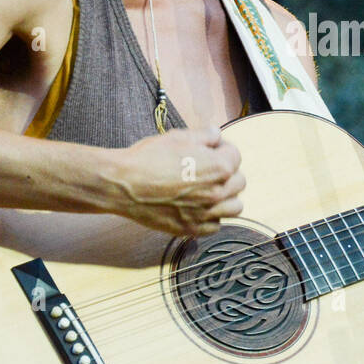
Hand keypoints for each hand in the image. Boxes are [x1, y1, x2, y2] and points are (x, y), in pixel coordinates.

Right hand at [104, 126, 244, 236]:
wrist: (124, 184)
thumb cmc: (148, 158)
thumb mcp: (178, 137)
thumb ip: (204, 136)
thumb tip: (216, 134)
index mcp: (219, 167)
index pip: (236, 156)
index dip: (222, 149)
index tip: (210, 149)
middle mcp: (218, 192)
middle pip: (239, 182)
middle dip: (227, 173)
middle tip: (209, 169)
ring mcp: (206, 213)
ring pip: (234, 208)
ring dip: (226, 198)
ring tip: (209, 191)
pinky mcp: (192, 229)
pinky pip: (215, 225)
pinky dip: (211, 217)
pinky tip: (198, 207)